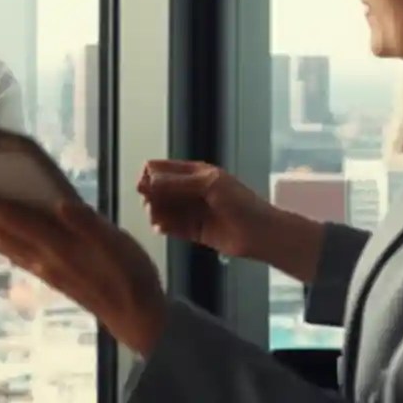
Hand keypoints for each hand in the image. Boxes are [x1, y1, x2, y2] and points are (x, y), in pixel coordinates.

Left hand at [0, 185, 166, 355]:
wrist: (136, 317)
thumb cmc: (131, 275)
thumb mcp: (118, 245)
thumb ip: (91, 225)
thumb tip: (61, 205)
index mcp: (56, 244)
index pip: (10, 217)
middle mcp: (42, 257)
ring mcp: (43, 268)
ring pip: (1, 242)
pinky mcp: (50, 275)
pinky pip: (13, 253)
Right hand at [138, 159, 278, 259]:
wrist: (259, 233)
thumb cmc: (240, 203)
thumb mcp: (208, 185)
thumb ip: (178, 183)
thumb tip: (148, 180)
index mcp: (194, 172)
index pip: (161, 168)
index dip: (149, 176)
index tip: (144, 187)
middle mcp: (189, 189)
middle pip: (158, 189)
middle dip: (151, 196)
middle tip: (151, 204)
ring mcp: (190, 210)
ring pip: (162, 208)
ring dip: (155, 212)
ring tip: (158, 219)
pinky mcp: (192, 230)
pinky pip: (171, 226)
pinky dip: (163, 226)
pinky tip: (161, 228)